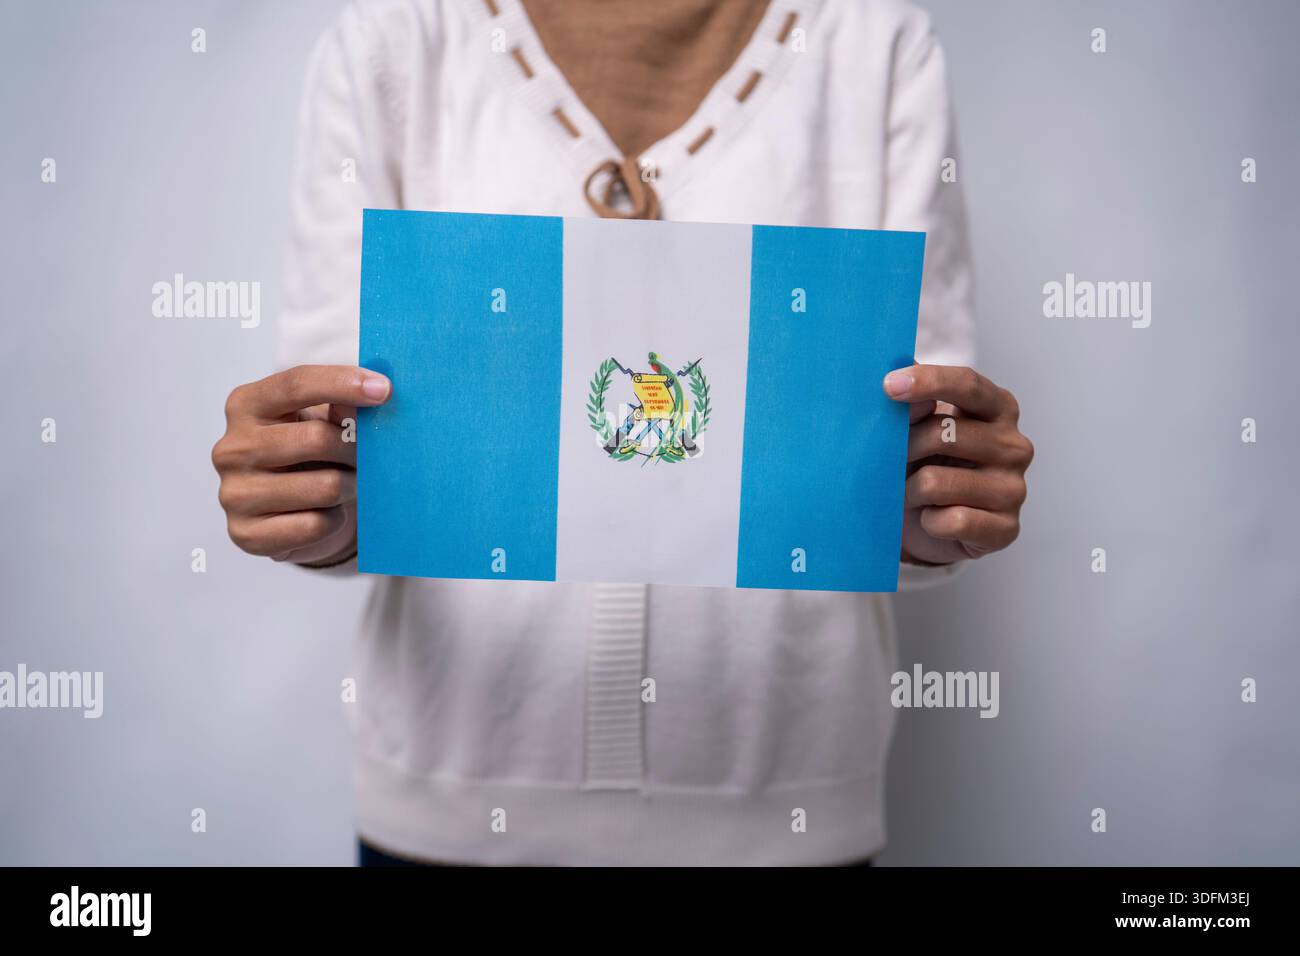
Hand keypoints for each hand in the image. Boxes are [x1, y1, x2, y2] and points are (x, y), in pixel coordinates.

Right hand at [212, 365, 390, 564]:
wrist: (289, 513)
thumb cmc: (307, 455)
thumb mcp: (321, 422)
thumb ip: (341, 406)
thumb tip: (368, 394)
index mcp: (246, 405)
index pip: (297, 384)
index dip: (344, 383)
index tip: (385, 389)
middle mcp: (231, 448)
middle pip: (317, 438)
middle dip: (354, 449)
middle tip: (365, 458)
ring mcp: (234, 493)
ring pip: (325, 487)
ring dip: (348, 487)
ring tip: (344, 485)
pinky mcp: (246, 534)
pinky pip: (315, 526)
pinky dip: (333, 521)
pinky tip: (324, 513)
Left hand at [883, 365, 1032, 565]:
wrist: (932, 526)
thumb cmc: (927, 466)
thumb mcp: (918, 428)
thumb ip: (913, 403)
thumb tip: (896, 382)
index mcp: (998, 409)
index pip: (968, 384)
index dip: (928, 382)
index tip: (888, 386)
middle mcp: (1014, 445)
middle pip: (943, 434)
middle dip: (904, 449)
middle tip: (891, 462)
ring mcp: (1014, 488)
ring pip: (935, 482)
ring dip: (909, 491)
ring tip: (910, 494)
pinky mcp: (1006, 528)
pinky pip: (950, 520)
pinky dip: (929, 522)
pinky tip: (932, 518)